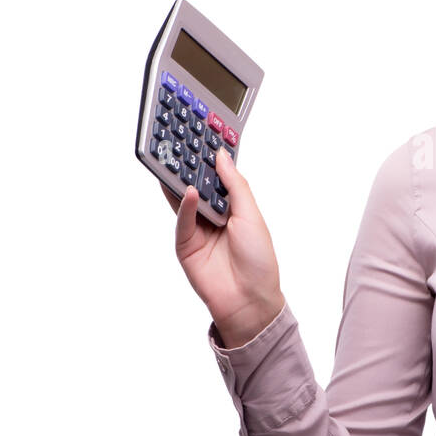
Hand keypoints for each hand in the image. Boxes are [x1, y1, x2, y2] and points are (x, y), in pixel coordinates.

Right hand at [160, 147, 285, 347]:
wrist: (250, 300)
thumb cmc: (258, 260)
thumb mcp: (252, 215)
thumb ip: (235, 185)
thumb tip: (221, 156)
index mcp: (232, 207)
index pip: (217, 177)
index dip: (211, 158)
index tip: (204, 135)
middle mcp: (213, 215)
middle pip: (197, 185)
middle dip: (191, 166)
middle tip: (183, 141)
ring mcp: (197, 229)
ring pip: (184, 200)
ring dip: (180, 181)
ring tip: (177, 159)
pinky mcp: (185, 245)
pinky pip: (182, 222)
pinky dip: (185, 207)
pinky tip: (189, 193)